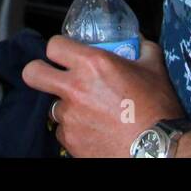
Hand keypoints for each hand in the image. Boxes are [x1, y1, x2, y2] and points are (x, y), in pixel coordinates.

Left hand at [22, 37, 185, 157]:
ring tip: (89, 111)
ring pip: (53, 105)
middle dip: (38, 72)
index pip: (53, 45)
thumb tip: (138, 40)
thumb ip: (143, 49)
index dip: (58, 47)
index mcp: (92, 65)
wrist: (157, 150)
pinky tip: (94, 129)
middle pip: (32, 73)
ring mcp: (70, 117)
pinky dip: (75, 129)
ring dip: (66, 106)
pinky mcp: (70, 141)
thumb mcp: (154, 69)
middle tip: (52, 76)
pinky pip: (64, 130)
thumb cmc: (158, 109)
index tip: (65, 54)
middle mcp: (75, 89)